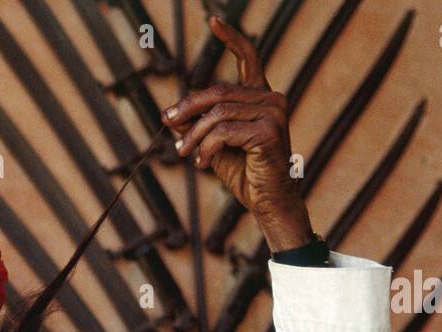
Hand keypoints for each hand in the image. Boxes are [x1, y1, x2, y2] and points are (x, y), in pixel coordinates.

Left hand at [161, 17, 312, 251]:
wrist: (267, 201)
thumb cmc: (244, 173)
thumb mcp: (212, 145)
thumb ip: (196, 126)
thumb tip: (170, 114)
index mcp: (261, 98)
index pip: (248, 59)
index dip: (231, 39)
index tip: (212, 20)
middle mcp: (271, 99)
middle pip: (217, 92)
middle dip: (187, 108)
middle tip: (167, 122)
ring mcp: (274, 113)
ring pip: (217, 114)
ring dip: (194, 136)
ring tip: (184, 154)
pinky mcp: (269, 131)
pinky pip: (224, 132)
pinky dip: (206, 148)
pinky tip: (202, 163)